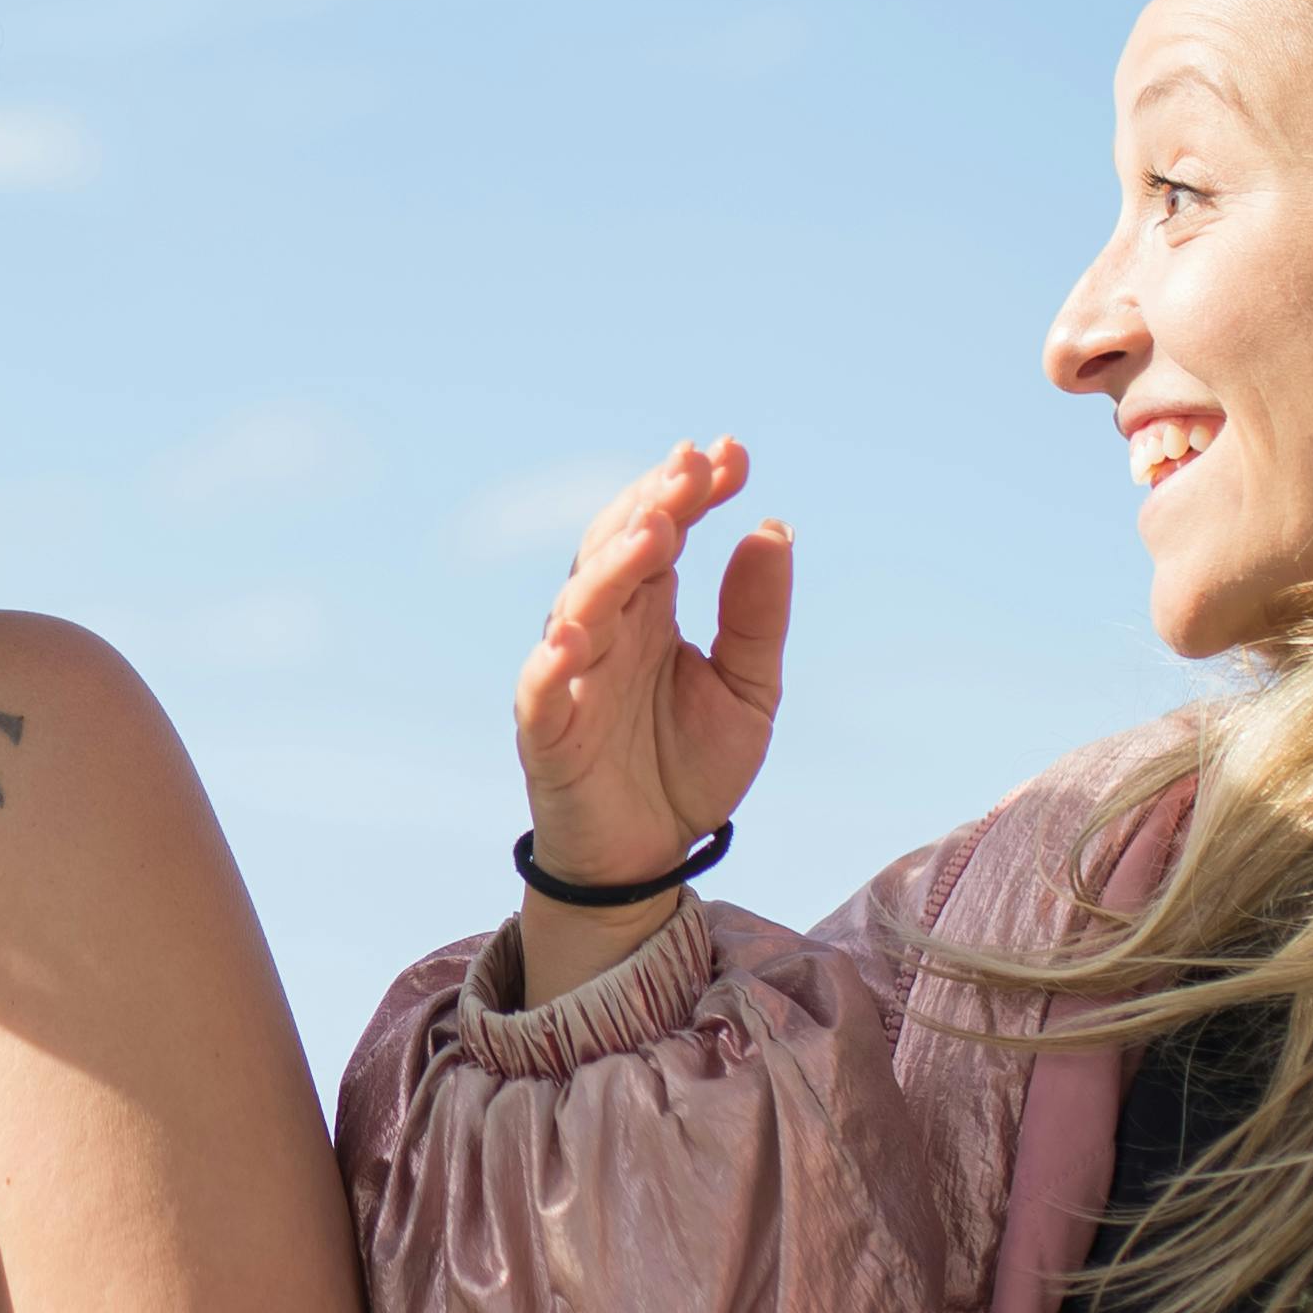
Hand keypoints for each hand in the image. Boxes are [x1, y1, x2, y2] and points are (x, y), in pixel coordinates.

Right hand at [514, 438, 790, 889]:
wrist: (650, 858)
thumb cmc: (690, 766)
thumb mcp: (750, 690)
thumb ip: (756, 616)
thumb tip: (772, 527)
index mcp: (652, 608)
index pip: (664, 528)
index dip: (692, 490)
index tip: (733, 454)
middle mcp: (607, 628)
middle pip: (616, 548)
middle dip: (653, 504)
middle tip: (693, 469)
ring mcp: (572, 675)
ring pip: (580, 604)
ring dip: (612, 565)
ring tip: (655, 531)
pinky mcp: (546, 732)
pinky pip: (540, 689)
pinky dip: (551, 661)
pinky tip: (577, 634)